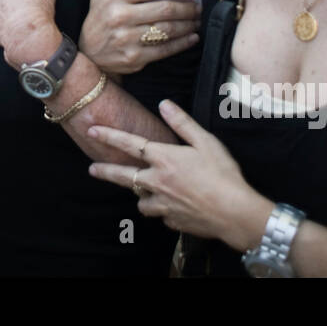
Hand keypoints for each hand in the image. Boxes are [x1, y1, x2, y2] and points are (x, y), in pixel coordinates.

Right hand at [78, 0, 199, 73]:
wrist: (88, 53)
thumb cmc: (100, 16)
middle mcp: (119, 16)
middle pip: (165, 9)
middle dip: (187, 7)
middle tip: (198, 7)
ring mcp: (126, 39)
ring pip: (168, 29)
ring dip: (188, 24)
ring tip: (197, 20)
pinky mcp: (134, 58)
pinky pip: (164, 49)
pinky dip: (182, 43)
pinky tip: (192, 37)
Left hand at [87, 99, 270, 249]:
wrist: (234, 213)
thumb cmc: (223, 174)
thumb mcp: (206, 142)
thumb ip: (182, 123)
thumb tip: (164, 104)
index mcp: (164, 159)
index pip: (130, 144)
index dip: (109, 135)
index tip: (92, 130)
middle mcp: (157, 182)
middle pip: (123, 176)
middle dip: (105, 171)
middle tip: (92, 169)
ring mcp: (162, 204)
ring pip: (140, 200)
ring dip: (140, 194)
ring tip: (144, 191)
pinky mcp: (171, 221)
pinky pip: (161, 214)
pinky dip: (163, 210)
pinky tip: (174, 207)